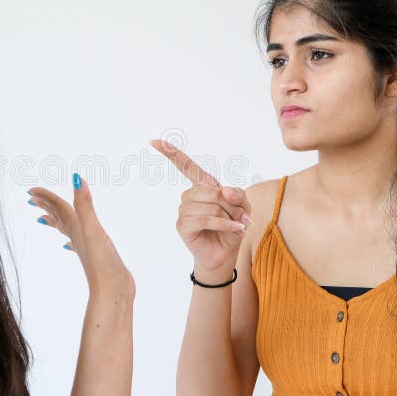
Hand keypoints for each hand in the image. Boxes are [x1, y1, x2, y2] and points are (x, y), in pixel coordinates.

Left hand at [28, 173, 134, 298]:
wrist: (112, 291)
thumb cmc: (101, 262)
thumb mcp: (92, 228)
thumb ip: (84, 204)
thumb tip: (76, 178)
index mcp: (76, 227)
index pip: (59, 207)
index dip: (45, 196)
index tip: (30, 190)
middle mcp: (78, 236)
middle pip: (58, 217)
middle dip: (46, 207)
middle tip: (32, 199)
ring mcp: (85, 248)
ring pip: (66, 231)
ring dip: (55, 222)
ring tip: (44, 219)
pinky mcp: (94, 258)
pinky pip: (77, 246)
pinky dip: (71, 241)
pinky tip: (68, 245)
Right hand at [150, 139, 251, 280]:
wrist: (225, 254)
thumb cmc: (232, 227)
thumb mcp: (242, 207)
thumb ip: (237, 194)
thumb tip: (223, 190)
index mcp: (202, 187)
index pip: (186, 166)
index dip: (171, 153)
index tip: (154, 141)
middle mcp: (189, 196)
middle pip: (212, 190)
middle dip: (232, 205)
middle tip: (241, 217)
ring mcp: (184, 210)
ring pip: (211, 205)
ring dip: (229, 217)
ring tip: (236, 226)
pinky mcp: (183, 225)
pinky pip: (206, 219)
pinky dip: (224, 224)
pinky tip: (234, 230)